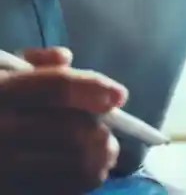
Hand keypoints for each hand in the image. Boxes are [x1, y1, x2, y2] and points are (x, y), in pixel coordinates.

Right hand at [0, 48, 127, 194]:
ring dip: (97, 158)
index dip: (93, 89)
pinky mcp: (9, 190)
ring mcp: (2, 166)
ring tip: (104, 153)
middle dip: (99, 130)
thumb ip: (31, 67)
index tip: (120, 96)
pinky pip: (59, 189)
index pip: (55, 88)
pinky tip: (84, 173)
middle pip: (71, 129)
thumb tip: (65, 58)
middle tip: (108, 132)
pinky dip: (80, 180)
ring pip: (72, 164)